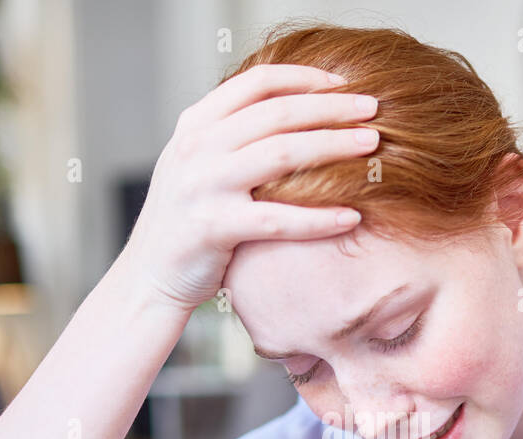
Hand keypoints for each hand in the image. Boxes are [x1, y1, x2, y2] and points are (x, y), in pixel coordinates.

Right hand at [117, 63, 379, 314]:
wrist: (149, 275)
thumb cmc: (187, 220)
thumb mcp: (199, 163)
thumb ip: (235, 134)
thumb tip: (297, 108)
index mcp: (196, 124)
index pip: (258, 83)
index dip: (307, 78)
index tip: (345, 84)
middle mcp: (197, 148)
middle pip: (277, 114)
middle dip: (332, 108)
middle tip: (373, 108)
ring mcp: (203, 186)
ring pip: (281, 155)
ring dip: (333, 147)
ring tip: (372, 147)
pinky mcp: (214, 228)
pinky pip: (278, 219)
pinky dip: (318, 217)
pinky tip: (352, 216)